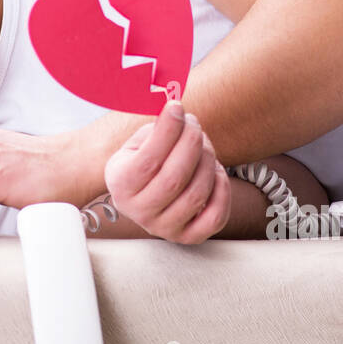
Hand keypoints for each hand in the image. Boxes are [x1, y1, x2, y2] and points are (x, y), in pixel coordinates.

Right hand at [103, 98, 231, 243]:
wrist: (145, 192)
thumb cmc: (144, 160)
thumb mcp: (139, 143)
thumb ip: (156, 130)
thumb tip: (177, 111)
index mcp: (120, 185)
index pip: (148, 159)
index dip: (167, 131)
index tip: (177, 107)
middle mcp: (139, 212)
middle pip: (174, 178)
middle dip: (191, 143)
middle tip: (194, 124)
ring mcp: (165, 228)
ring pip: (196, 195)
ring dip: (207, 162)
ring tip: (203, 145)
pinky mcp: (189, 236)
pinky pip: (215, 216)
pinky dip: (222, 189)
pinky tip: (214, 171)